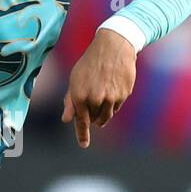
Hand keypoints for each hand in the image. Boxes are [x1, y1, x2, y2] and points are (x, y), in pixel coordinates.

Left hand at [61, 29, 136, 148]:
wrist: (114, 47)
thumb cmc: (90, 62)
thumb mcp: (75, 79)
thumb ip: (71, 101)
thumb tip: (66, 120)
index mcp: (80, 95)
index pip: (81, 121)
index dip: (82, 134)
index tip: (83, 144)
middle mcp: (95, 99)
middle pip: (94, 119)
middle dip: (92, 115)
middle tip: (92, 100)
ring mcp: (111, 98)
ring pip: (107, 115)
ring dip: (103, 112)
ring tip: (101, 95)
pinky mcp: (123, 95)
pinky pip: (116, 107)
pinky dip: (112, 103)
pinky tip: (111, 88)